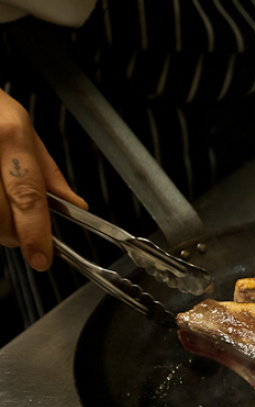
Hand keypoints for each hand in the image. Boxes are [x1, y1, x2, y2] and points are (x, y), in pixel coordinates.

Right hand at [0, 88, 86, 270]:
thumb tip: (75, 205)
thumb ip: (47, 171)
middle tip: (22, 235)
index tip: (41, 257)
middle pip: (0, 215)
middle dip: (14, 235)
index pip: (28, 195)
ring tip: (4, 216)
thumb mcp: (22, 128)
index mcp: (10, 135)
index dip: (35, 233)